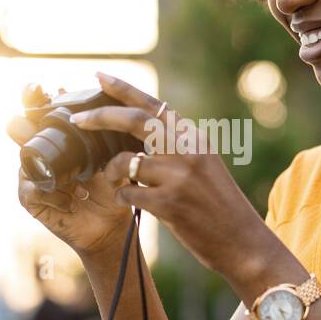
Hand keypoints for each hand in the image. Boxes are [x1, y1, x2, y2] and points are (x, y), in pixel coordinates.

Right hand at [7, 94, 133, 260]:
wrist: (110, 225)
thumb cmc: (111, 187)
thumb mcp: (114, 157)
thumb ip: (111, 137)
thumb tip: (114, 110)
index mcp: (58, 137)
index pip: (39, 111)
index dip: (34, 97)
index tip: (40, 88)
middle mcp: (40, 152)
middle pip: (19, 128)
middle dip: (23, 121)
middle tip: (31, 118)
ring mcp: (32, 175)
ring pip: (24, 160)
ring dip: (48, 166)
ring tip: (74, 179)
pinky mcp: (31, 200)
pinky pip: (33, 190)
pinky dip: (55, 194)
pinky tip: (75, 199)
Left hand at [71, 73, 278, 279]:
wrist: (243, 242)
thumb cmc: (219, 207)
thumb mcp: (205, 166)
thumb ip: (177, 147)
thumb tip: (140, 132)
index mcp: (195, 138)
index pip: (154, 105)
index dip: (123, 90)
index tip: (99, 77)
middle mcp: (189, 151)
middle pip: (136, 121)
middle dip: (101, 116)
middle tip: (77, 120)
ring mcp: (180, 177)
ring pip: (126, 161)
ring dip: (112, 171)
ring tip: (114, 180)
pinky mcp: (170, 204)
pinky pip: (128, 193)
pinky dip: (122, 197)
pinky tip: (128, 203)